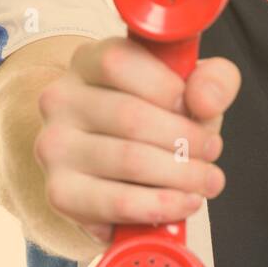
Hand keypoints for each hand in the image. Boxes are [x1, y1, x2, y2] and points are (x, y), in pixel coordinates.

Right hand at [34, 36, 240, 246]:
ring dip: (182, 175)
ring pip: (129, 160)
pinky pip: (118, 202)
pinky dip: (161, 205)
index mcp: (87, 61)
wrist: (120, 171)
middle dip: (186, 139)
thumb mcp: (191, 88)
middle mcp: (60, 100)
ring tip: (208, 180)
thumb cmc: (157, 118)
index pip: (118, 62)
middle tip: (212, 151)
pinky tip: (185, 202)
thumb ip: (213, 79)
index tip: (199, 109)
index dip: (168, 88)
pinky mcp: (60, 192)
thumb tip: (204, 102)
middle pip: (130, 117)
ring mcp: (54, 147)